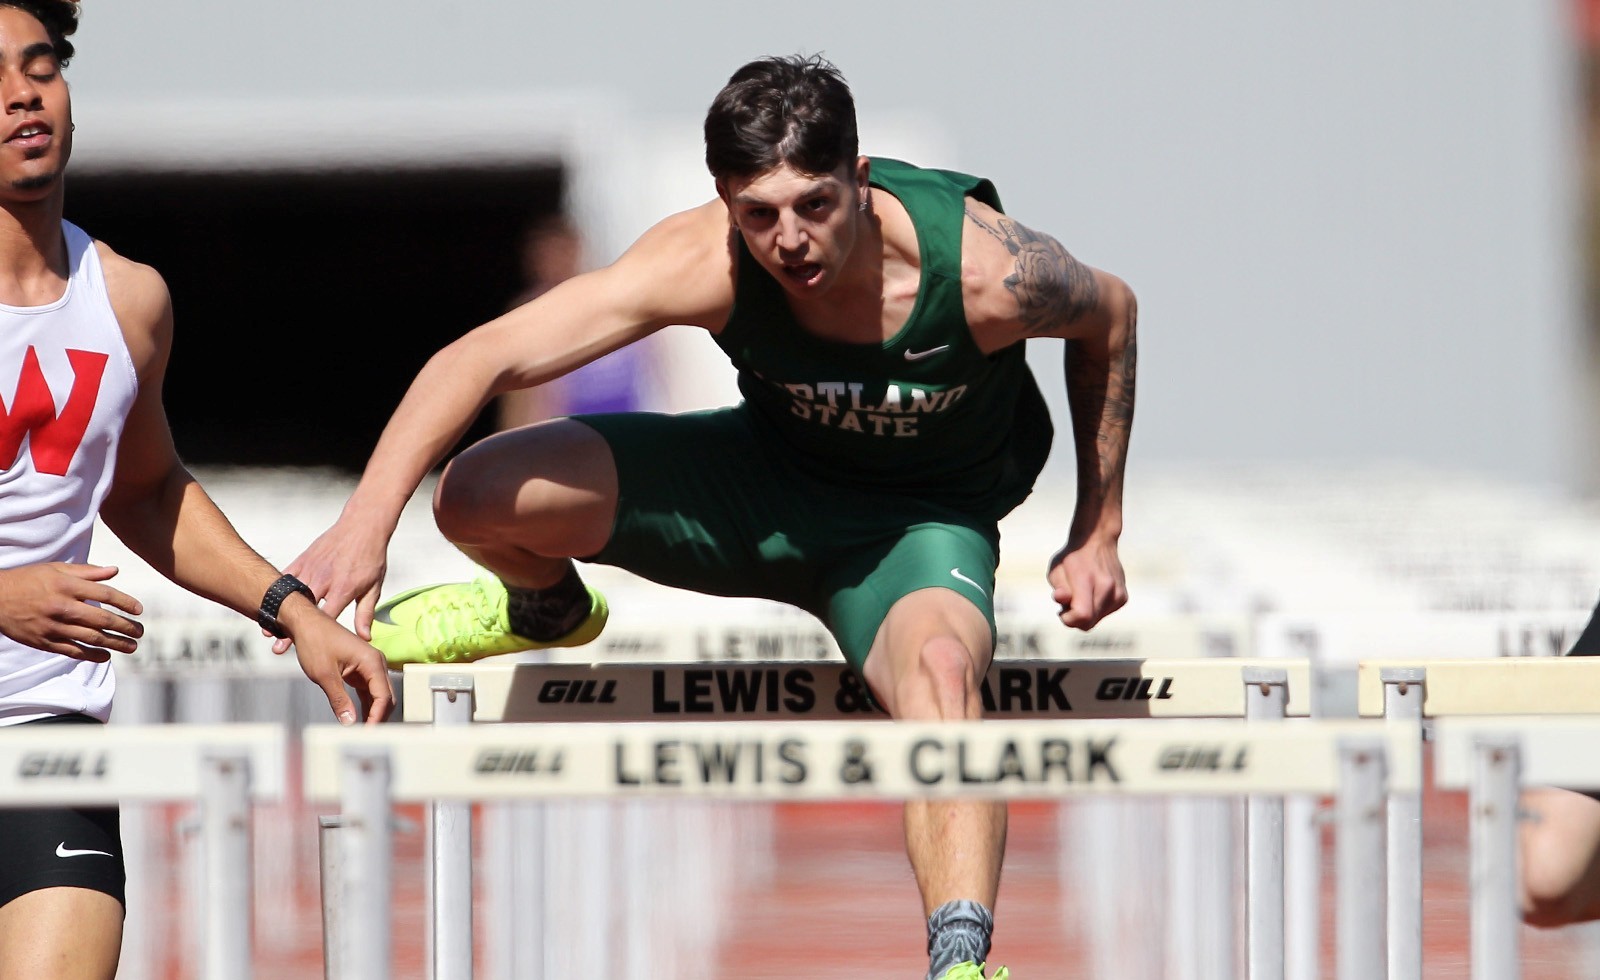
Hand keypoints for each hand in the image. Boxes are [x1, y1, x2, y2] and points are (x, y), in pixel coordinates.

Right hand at [0, 563, 143, 661]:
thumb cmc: (28, 580)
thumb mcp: (56, 569)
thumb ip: (88, 572)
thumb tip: (115, 571)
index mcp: (66, 586)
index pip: (105, 595)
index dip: (125, 603)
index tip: (139, 610)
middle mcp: (62, 607)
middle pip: (102, 620)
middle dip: (126, 627)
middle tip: (141, 632)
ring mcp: (53, 627)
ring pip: (91, 638)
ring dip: (115, 644)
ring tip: (132, 646)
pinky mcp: (44, 642)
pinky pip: (73, 651)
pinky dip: (91, 655)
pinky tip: (105, 656)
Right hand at [268, 519, 391, 654]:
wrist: (363, 525)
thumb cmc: (371, 557)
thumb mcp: (374, 586)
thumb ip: (366, 613)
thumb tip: (365, 638)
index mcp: (344, 588)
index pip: (326, 616)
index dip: (314, 633)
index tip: (305, 647)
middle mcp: (325, 579)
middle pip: (304, 608)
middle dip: (291, 628)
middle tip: (277, 646)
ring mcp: (312, 567)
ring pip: (290, 594)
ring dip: (279, 612)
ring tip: (267, 629)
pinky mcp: (304, 558)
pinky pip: (286, 576)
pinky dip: (276, 591)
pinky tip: (266, 604)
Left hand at [288, 610, 394, 724]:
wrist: (306, 623)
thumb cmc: (315, 640)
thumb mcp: (325, 675)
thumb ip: (339, 700)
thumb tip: (349, 722)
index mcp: (372, 661)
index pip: (383, 696)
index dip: (378, 717)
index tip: (368, 734)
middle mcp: (375, 663)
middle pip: (386, 696)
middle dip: (379, 717)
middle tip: (367, 737)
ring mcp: (368, 666)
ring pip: (378, 695)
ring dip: (373, 712)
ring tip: (364, 732)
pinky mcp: (360, 670)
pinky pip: (368, 691)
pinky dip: (365, 705)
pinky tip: (359, 719)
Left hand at [1047, 535, 1127, 629]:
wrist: (1097, 540)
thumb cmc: (1071, 557)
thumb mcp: (1056, 570)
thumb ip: (1059, 588)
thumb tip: (1061, 599)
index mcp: (1087, 580)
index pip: (1082, 615)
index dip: (1068, 619)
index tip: (1061, 611)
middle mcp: (1107, 588)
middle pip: (1088, 623)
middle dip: (1074, 618)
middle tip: (1069, 601)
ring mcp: (1118, 593)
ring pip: (1096, 621)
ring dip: (1086, 613)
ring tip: (1081, 594)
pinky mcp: (1123, 597)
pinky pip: (1105, 614)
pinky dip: (1096, 609)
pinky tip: (1093, 593)